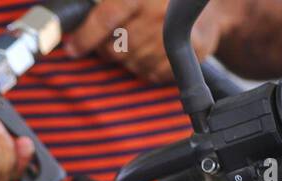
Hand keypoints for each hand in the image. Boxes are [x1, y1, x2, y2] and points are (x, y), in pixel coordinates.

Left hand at [64, 0, 240, 84]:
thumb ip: (107, 7)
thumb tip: (72, 32)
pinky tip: (156, 52)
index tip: (72, 49)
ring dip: (130, 59)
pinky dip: (150, 68)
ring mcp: (174, 35)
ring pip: (133, 64)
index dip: (85, 37)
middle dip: (108, 48)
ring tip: (141, 41)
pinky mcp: (190, 52)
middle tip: (115, 39)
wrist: (209, 6)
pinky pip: (155, 73)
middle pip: (115, 48)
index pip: (104, 19)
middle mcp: (157, 13)